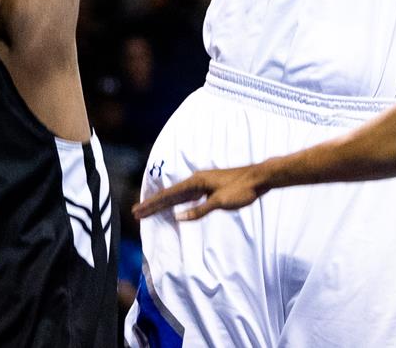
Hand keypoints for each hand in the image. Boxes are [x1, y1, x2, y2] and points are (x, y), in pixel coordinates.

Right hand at [133, 164, 269, 221]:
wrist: (259, 178)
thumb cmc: (241, 189)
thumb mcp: (220, 202)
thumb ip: (199, 210)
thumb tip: (178, 217)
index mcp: (197, 182)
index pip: (169, 196)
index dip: (152, 204)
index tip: (137, 211)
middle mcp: (197, 180)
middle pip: (170, 195)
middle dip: (153, 204)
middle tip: (135, 213)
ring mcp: (203, 183)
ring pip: (178, 195)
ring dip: (163, 203)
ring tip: (149, 210)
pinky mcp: (210, 188)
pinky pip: (188, 196)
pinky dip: (177, 202)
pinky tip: (175, 207)